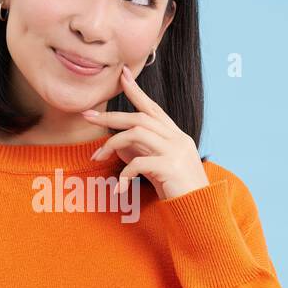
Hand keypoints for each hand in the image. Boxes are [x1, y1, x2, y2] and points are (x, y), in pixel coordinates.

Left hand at [82, 63, 210, 201]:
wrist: (200, 211)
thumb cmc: (179, 191)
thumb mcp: (160, 167)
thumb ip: (143, 151)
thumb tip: (116, 143)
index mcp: (176, 136)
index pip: (153, 108)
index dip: (136, 91)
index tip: (122, 75)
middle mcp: (178, 139)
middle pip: (139, 117)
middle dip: (110, 116)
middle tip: (87, 116)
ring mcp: (175, 151)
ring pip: (137, 133)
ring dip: (112, 143)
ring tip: (97, 158)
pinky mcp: (170, 167)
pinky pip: (139, 162)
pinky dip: (124, 174)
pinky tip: (120, 188)